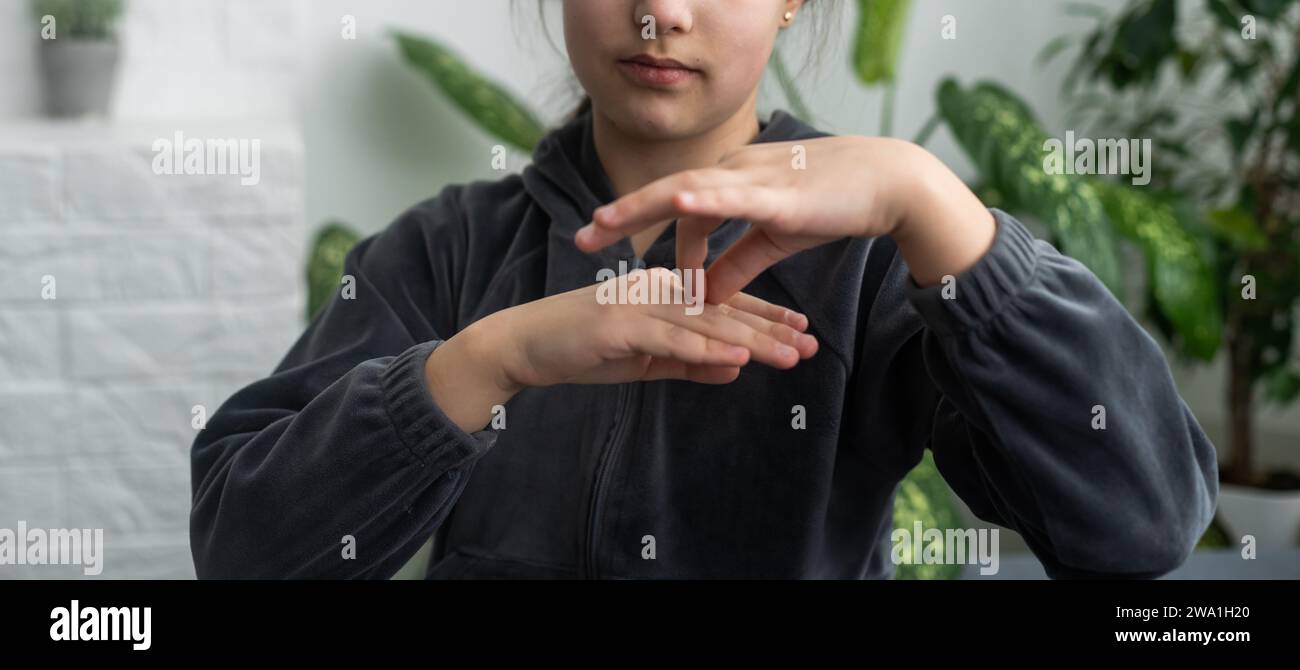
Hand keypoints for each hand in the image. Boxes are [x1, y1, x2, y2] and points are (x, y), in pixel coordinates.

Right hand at [426, 268, 817, 431]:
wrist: (524, 346)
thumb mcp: (645, 361)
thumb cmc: (581, 350)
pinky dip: (708, 346)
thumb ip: (690, 361)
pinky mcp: (621, 322)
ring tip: (791, 354)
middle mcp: (657, 290)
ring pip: (707, 322)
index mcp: (664, 294)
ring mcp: (639, 303)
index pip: (723, 305)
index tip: (801, 332)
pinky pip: (673, 336)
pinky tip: (740, 355)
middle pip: (725, 310)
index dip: (764, 318)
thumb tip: (736, 366)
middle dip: (771, 328)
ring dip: (752, 339)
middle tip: (812, 344)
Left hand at [575, 136, 995, 298]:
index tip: (630, 263)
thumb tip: (704, 294)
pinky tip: (670, 202)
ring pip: (682, 190)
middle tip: (581, 237)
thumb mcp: (775, 239)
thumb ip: (736, 265)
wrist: (887, 182)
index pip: (681, 209)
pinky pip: (727, 195)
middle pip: (664, 192)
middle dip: (621, 216)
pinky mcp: (774, 192)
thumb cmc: (834, 204)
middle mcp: (733, 170)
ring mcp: (751, 178)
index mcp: (733, 179)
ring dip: (640, 207)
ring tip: (602, 223)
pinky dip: (695, 199)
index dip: (656, 236)